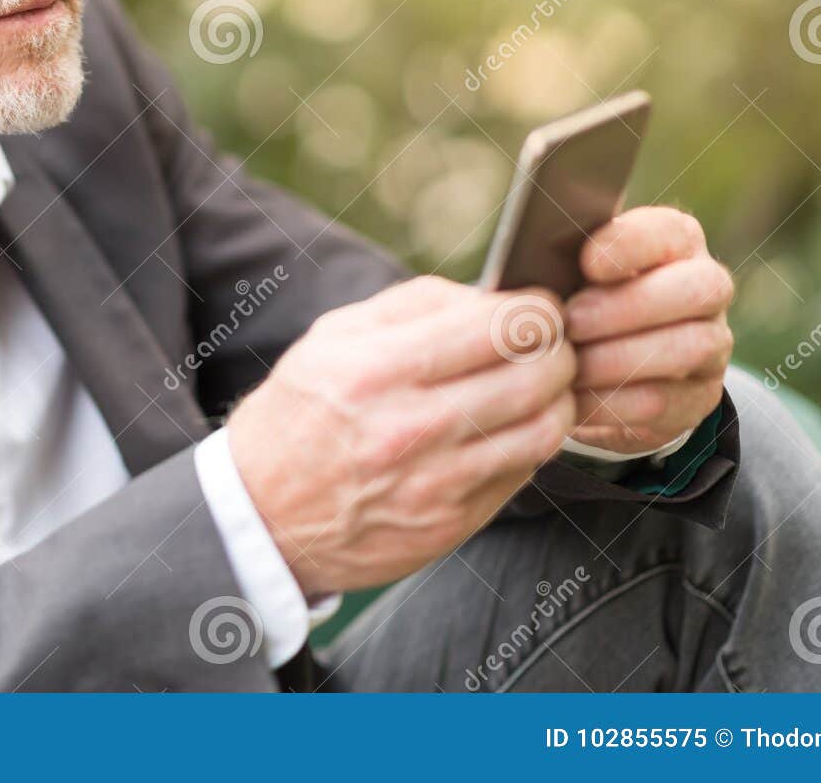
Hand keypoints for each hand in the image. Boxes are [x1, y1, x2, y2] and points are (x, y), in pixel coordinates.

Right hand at [226, 276, 576, 597]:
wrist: (263, 514)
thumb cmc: (299, 413)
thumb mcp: (332, 337)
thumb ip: (414, 305)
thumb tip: (489, 296)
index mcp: (378, 369)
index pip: (500, 326)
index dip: (537, 308)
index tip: (537, 307)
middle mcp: (410, 427)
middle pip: (536, 374)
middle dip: (557, 348)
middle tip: (549, 343)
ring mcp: (436, 483)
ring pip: (545, 428)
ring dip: (558, 397)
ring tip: (540, 385)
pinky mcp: (452, 523)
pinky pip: (523, 472)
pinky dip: (531, 441)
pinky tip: (512, 426)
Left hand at [563, 206, 732, 454]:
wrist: (600, 365)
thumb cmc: (578, 298)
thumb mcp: (570, 271)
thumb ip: (562, 259)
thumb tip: (531, 258)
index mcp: (675, 242)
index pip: (669, 231)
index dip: (630, 246)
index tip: (588, 263)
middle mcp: (705, 288)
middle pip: (696, 289)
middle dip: (627, 307)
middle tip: (572, 322)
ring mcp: (711, 344)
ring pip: (687, 347)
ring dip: (619, 359)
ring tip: (569, 364)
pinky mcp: (699, 396)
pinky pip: (664, 400)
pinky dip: (612, 401)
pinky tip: (574, 399)